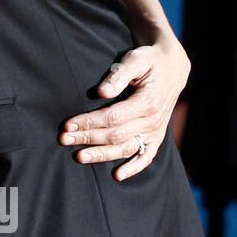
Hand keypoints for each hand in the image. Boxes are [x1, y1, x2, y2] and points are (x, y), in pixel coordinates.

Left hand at [59, 37, 190, 180]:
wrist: (173, 68)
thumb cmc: (149, 61)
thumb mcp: (135, 60)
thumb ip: (119, 75)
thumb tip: (101, 92)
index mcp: (148, 102)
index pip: (113, 117)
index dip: (89, 122)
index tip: (67, 124)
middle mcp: (153, 120)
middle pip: (115, 135)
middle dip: (87, 138)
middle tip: (63, 139)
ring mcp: (155, 131)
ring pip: (126, 148)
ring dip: (102, 155)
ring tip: (78, 157)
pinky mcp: (156, 137)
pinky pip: (146, 157)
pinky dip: (133, 168)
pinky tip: (117, 176)